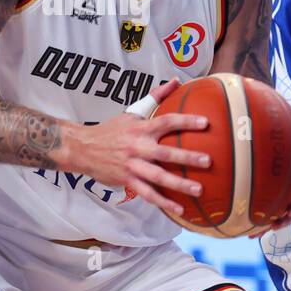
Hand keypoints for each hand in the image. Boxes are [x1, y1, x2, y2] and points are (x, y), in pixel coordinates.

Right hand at [58, 78, 210, 218]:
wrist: (82, 149)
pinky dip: (163, 202)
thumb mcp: (131, 112)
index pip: (166, 122)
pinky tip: (179, 209)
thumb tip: (175, 81)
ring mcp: (132, 165)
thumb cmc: (111, 131)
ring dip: (179, 184)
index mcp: (140, 128)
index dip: (185, 121)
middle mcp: (137, 147)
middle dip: (186, 157)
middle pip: (165, 152)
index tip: (205, 123)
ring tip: (199, 189)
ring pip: (158, 176)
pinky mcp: (127, 180)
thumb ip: (155, 97)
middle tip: (207, 160)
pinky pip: (147, 193)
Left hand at [249, 123, 290, 237]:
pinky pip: (269, 222)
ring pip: (290, 217)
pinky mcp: (273, 212)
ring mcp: (286, 204)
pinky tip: (252, 235)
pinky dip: (262, 229)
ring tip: (274, 224)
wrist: (263, 170)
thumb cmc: (278, 156)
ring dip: (284, 221)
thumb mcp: (286, 146)